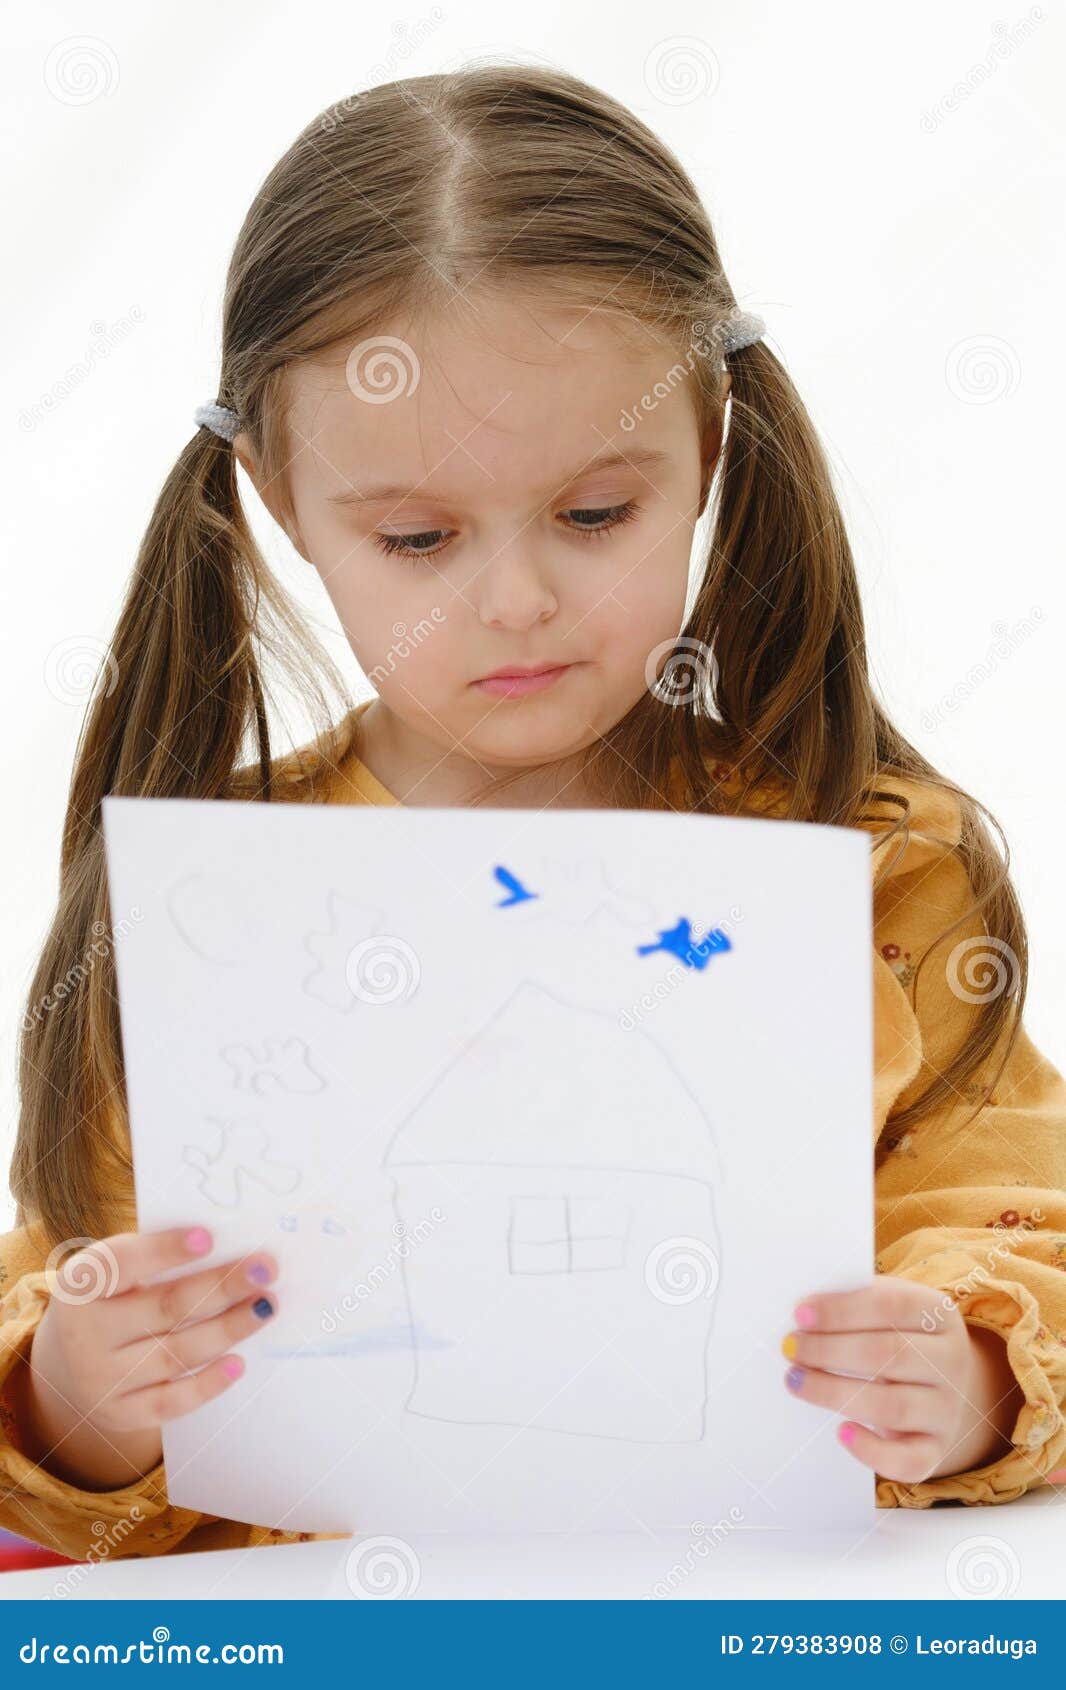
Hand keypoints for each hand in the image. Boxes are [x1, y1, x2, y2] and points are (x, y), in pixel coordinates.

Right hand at [16, 1226, 278, 1490]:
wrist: (67, 1363)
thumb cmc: (110, 1299)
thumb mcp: (115, 1273)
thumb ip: (158, 1260)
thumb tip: (232, 1250)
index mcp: (81, 1284)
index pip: (123, 1263)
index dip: (164, 1250)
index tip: (209, 1237)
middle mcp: (84, 1333)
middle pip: (164, 1308)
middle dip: (221, 1287)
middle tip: (267, 1268)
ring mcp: (100, 1379)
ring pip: (175, 1353)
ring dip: (228, 1329)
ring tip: (266, 1306)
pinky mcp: (120, 1414)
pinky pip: (170, 1402)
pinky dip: (207, 1383)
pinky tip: (239, 1362)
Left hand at [781, 1276, 1024, 1484]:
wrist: (937, 1383)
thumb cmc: (895, 1334)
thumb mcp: (885, 1308)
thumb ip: (852, 1300)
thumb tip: (802, 1311)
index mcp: (938, 1314)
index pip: (893, 1305)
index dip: (843, 1309)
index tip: (799, 1313)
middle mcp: (951, 1362)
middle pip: (891, 1354)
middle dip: (831, 1350)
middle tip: (791, 1348)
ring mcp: (946, 1410)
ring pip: (893, 1406)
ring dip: (835, 1393)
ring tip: (796, 1380)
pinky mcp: (935, 1450)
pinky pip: (909, 1461)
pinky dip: (872, 1451)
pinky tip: (840, 1432)